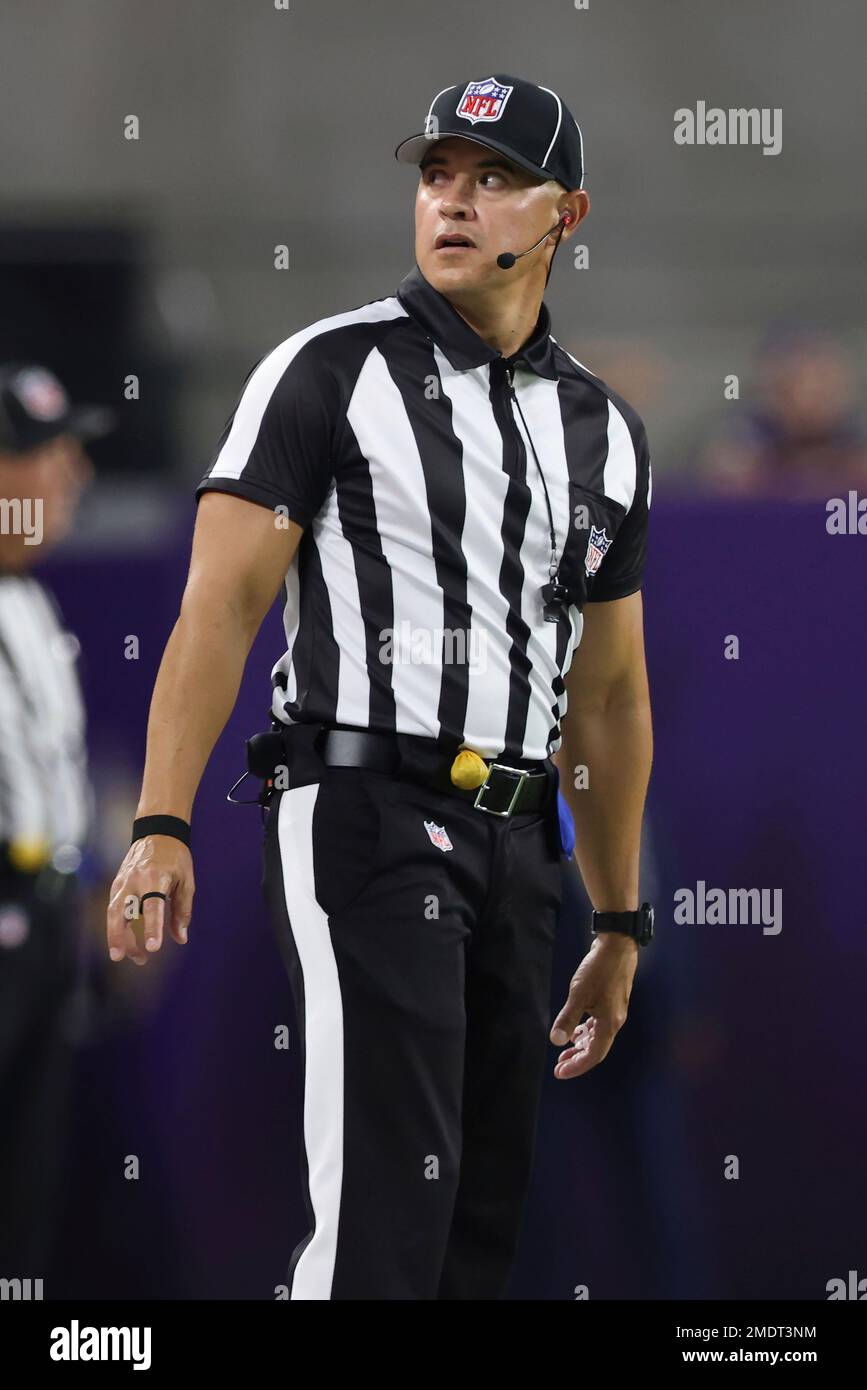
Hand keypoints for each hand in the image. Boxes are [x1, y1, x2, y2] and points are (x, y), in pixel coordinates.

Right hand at [106, 835, 194, 964]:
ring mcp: (123, 881)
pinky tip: (123, 939)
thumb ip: (182, 911)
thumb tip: (181, 939)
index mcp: (157, 877)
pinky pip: (113, 907)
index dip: (153, 928)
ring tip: (122, 955)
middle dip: (120, 936)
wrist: (157, 832)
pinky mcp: (117, 883)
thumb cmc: (176, 858)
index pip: (153, 906)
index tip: (153, 948)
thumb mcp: (186, 882)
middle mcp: (136, 880)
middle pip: (122, 911)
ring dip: (115, 935)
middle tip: (123, 957)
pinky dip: (116, 924)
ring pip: (113, 912)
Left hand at [549, 933, 637, 1077]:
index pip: (594, 1055)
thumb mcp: (579, 994)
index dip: (577, 1066)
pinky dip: (586, 1031)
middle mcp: (615, 1020)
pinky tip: (575, 1030)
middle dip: (578, 1059)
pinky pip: (598, 1024)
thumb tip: (555, 1041)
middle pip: (596, 1049)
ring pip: (597, 1036)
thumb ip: (568, 1018)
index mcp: (610, 1023)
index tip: (560, 1072)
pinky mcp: (611, 1000)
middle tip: (559, 1066)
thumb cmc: (599, 969)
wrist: (617, 945)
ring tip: (564, 1051)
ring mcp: (614, 1010)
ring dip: (581, 1045)